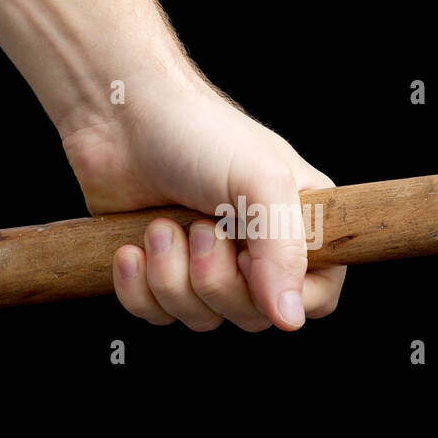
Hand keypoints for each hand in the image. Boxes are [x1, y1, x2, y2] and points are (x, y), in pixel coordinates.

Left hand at [59, 69, 345, 331]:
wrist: (120, 117)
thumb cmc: (198, 133)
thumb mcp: (261, 182)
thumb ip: (285, 251)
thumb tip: (290, 320)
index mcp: (299, 224)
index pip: (318, 297)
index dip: (283, 293)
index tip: (249, 258)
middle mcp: (258, 249)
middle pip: (252, 316)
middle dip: (214, 278)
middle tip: (198, 226)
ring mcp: (206, 264)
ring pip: (202, 319)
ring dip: (170, 276)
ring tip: (159, 226)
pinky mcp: (160, 272)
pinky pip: (156, 315)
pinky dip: (138, 287)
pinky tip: (130, 248)